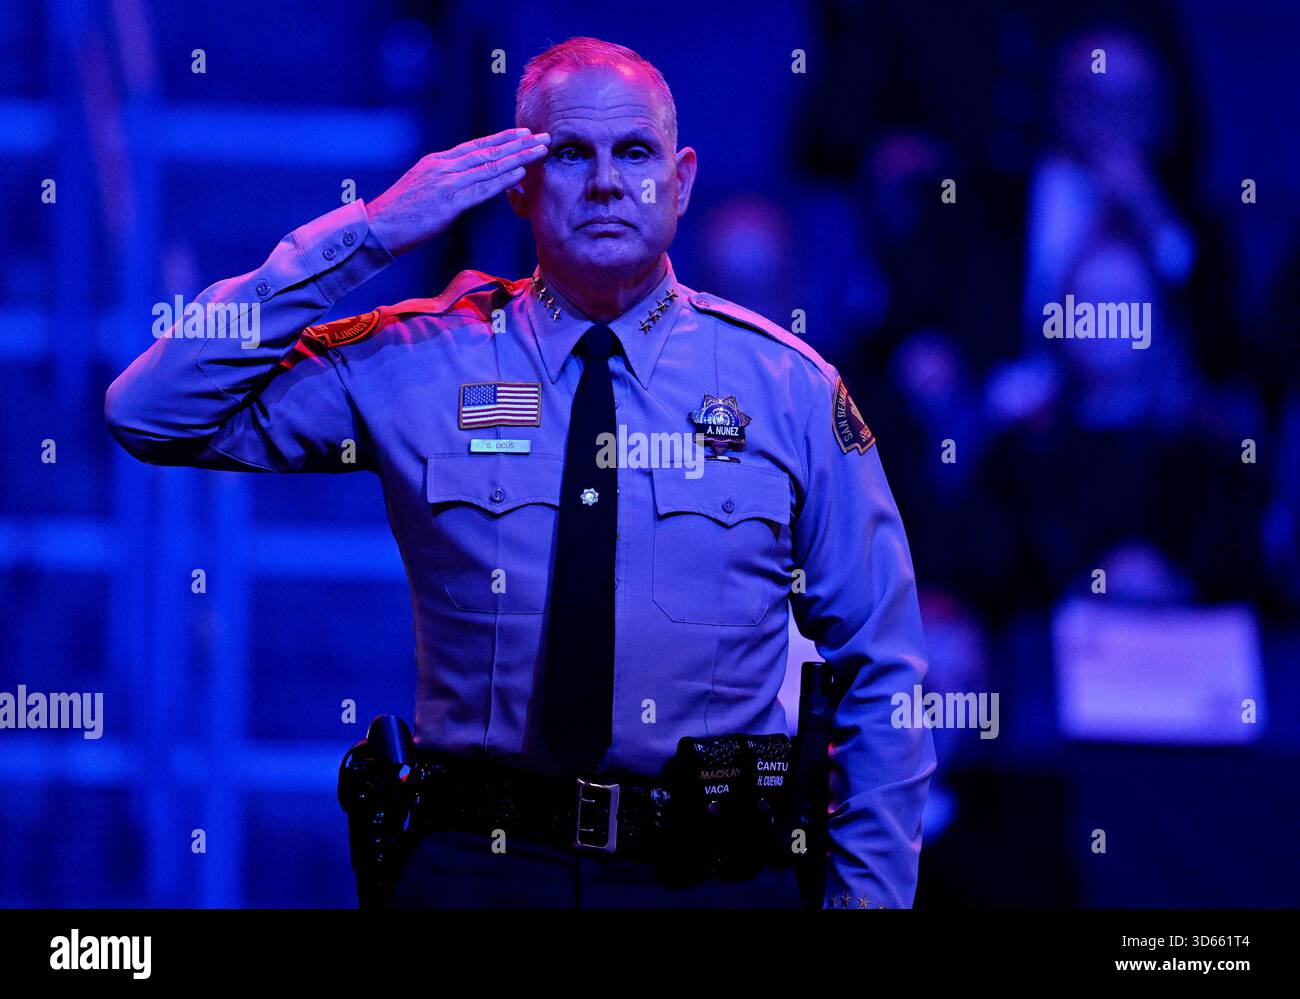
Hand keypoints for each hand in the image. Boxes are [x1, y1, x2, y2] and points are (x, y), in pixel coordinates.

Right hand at [364, 128, 550, 255]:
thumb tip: (464, 181)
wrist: (377, 227)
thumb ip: (444, 180)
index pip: (476, 145)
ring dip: (518, 157)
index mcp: (438, 161)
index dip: (503, 138)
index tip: (524, 132)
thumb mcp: (423, 188)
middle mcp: (444, 167)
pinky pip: (481, 190)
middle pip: (488, 151)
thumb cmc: (399, 213)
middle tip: (544, 136)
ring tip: (540, 150)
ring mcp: (447, 184)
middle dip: (518, 143)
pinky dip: (503, 180)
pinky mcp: (448, 204)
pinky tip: (520, 173)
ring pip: (490, 166)